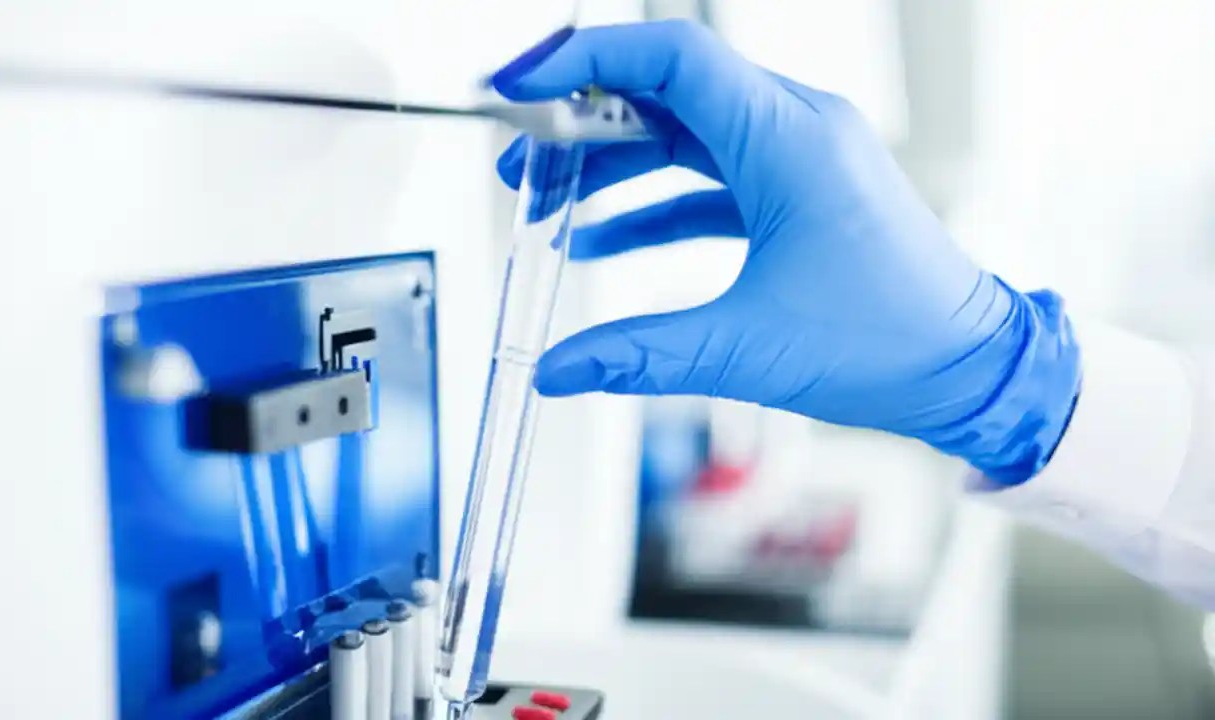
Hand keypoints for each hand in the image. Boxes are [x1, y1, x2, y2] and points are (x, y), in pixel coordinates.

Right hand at [492, 21, 1079, 483]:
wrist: (971, 368)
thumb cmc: (893, 343)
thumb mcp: (748, 349)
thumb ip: (639, 354)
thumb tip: (557, 370)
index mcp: (789, 138)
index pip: (671, 55)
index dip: (584, 58)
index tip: (519, 84)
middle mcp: (796, 129)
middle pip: (666, 88)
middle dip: (580, 119)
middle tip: (518, 157)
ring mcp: (799, 158)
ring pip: (682, 132)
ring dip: (610, 161)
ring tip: (544, 199)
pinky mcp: (797, 193)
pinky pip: (707, 178)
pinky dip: (651, 201)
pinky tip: (599, 237)